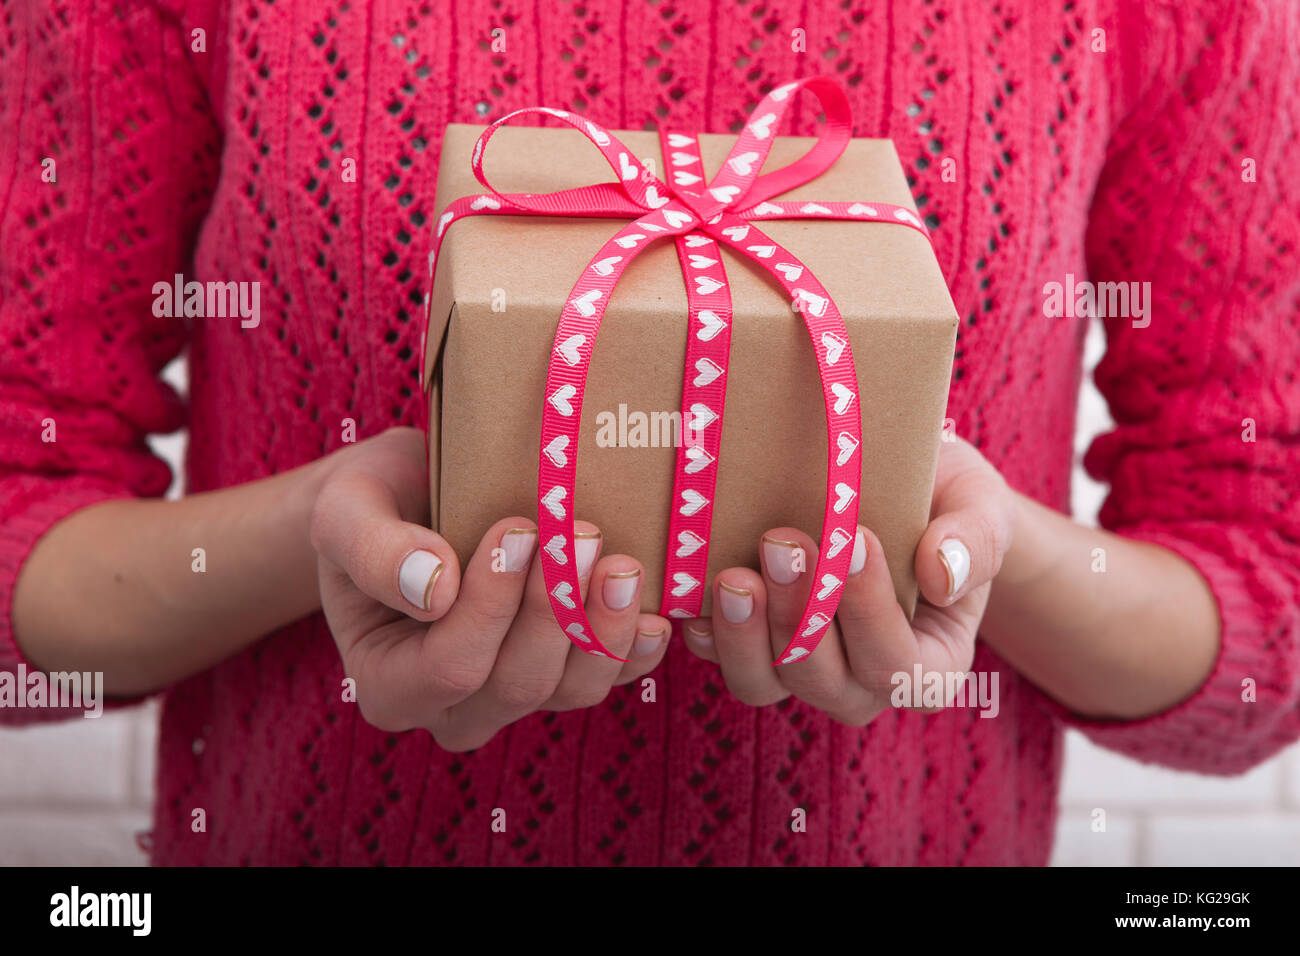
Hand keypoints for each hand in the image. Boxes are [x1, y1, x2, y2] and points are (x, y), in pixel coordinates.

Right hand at [310, 427, 671, 750]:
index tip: (519, 530)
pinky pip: (606, 680)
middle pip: (518, 684)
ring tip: (622, 564)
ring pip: (570, 690)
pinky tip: (655, 612)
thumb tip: (434, 587)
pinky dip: (634, 650)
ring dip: (602, 629)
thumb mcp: (346, 509)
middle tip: (583, 535)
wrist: (409, 501)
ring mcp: (512, 697)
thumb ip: (373, 548)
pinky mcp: (560, 674)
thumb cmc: (373, 504)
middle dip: (555, 611)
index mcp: (388, 683)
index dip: (491, 605)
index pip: (450, 666)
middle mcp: (452, 708)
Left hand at [682, 437, 1013, 724]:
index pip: (900, 666)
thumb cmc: (947, 502)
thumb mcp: (980, 505)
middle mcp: (864, 683)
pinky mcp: (754, 648)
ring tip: (733, 574)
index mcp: (931, 665)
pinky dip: (705, 632)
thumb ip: (976, 539)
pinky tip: (692, 594)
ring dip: (744, 634)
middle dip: (799, 616)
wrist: (901, 490)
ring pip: (764, 684)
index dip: (872, 612)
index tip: (855, 539)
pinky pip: (722, 660)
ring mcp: (803, 671)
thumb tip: (941, 576)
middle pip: (824, 681)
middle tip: (780, 542)